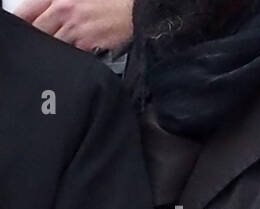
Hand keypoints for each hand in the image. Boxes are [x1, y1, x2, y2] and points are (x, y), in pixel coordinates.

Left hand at [15, 0, 132, 52]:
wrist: (137, 11)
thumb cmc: (113, 1)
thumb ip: (59, 2)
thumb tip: (47, 10)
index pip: (27, 10)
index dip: (21, 20)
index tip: (23, 26)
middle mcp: (64, 10)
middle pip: (36, 29)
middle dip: (36, 35)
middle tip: (40, 39)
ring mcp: (75, 28)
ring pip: (53, 42)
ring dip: (53, 46)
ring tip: (61, 44)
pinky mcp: (88, 44)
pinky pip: (71, 52)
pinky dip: (71, 53)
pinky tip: (76, 49)